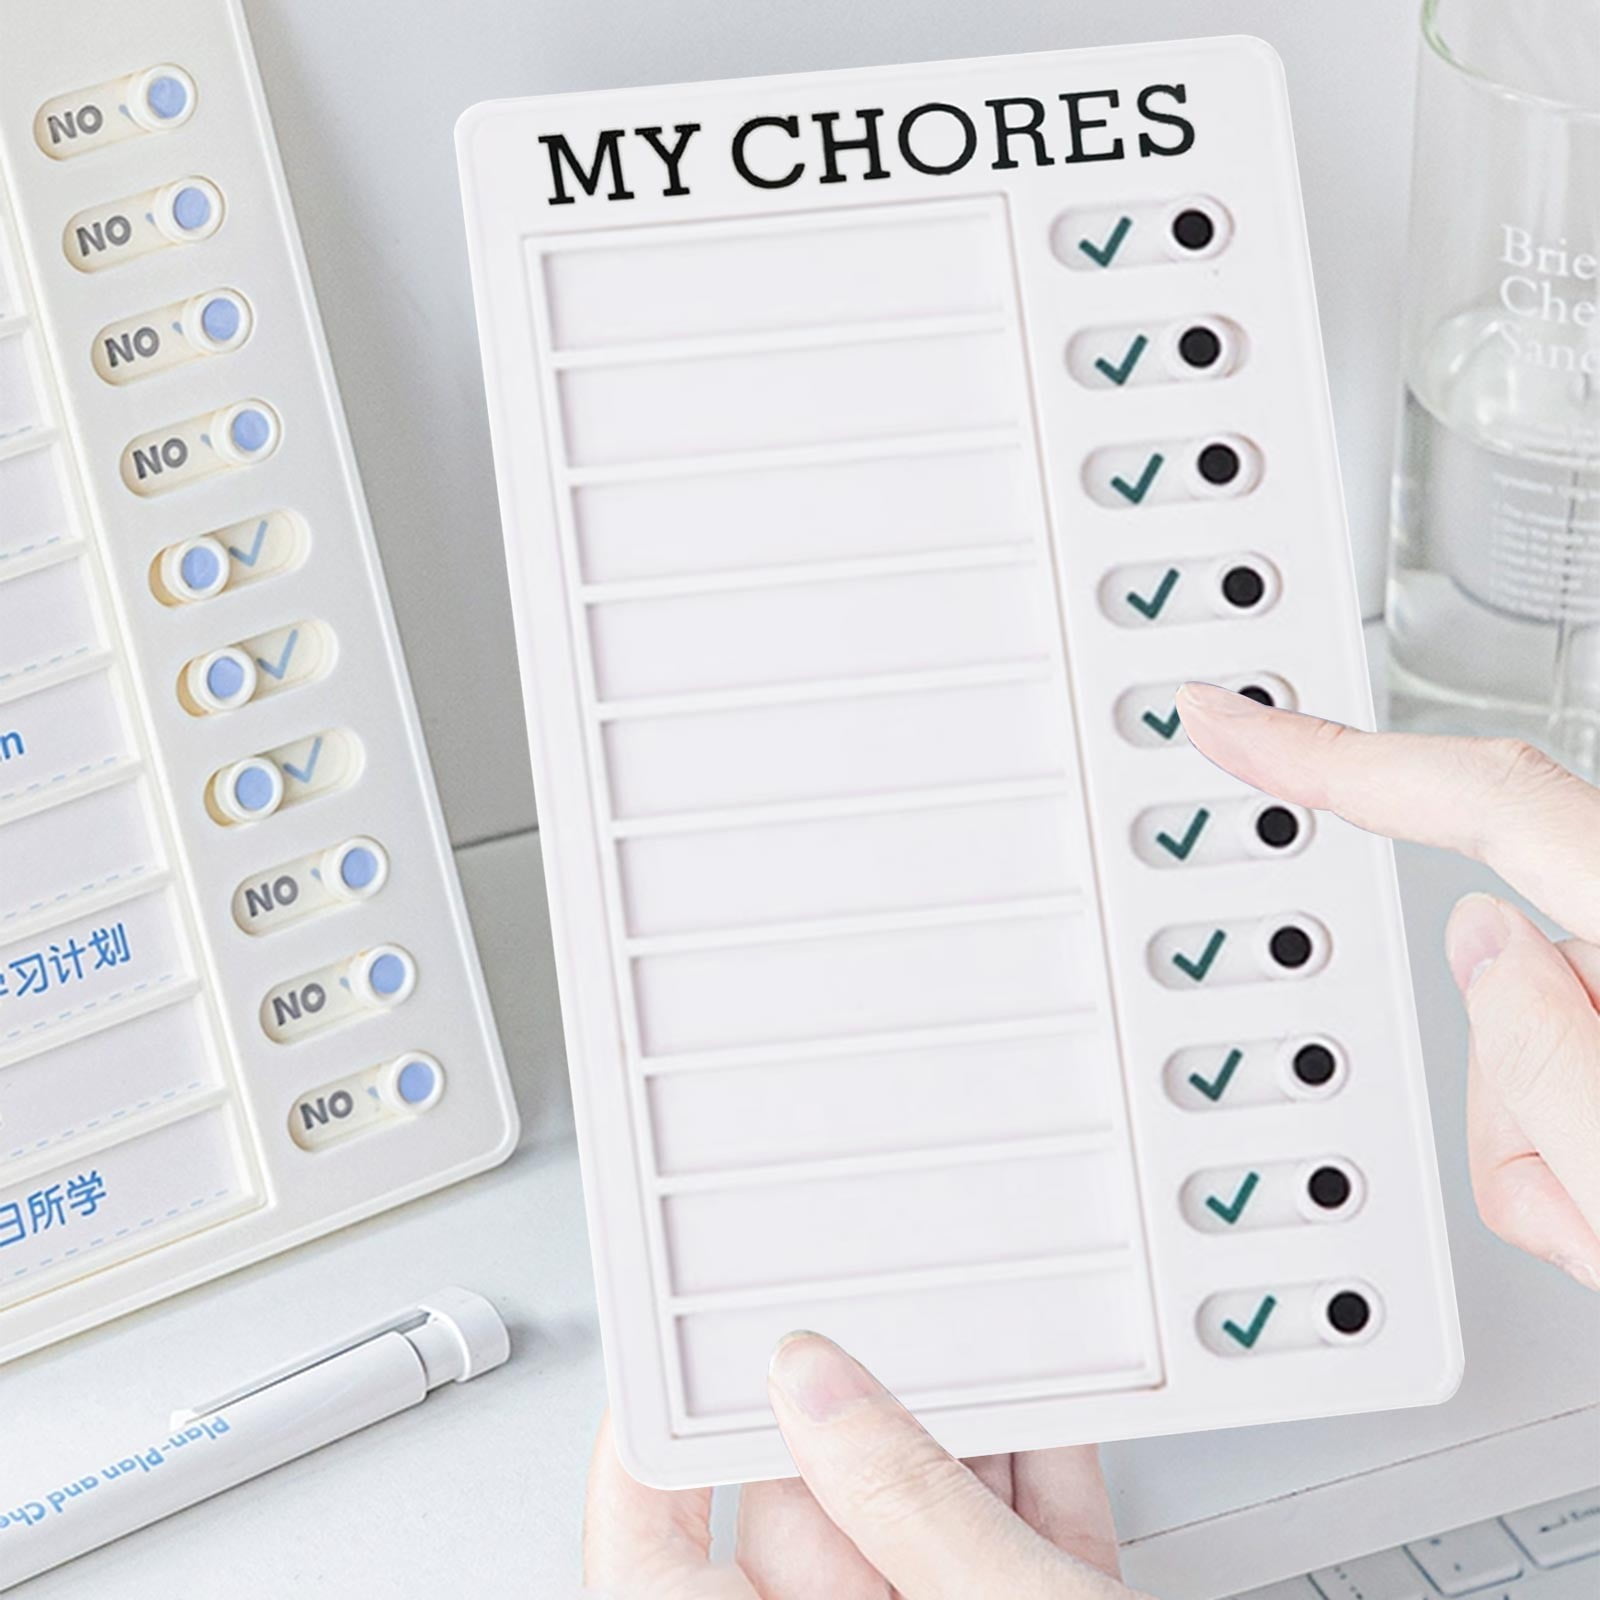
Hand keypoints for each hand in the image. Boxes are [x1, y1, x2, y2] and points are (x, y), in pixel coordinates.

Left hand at [583, 1332, 1143, 1598]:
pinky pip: (1001, 1562)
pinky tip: (1044, 1434)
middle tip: (876, 1343)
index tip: (671, 1377)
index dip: (647, 1469)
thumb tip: (818, 1389)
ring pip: (909, 1541)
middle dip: (849, 1436)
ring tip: (975, 1368)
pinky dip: (1024, 1498)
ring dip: (950, 1451)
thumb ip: (908, 1505)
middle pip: (799, 1535)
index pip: (647, 1575)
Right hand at [1178, 681, 1599, 1289]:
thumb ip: (1545, 1060)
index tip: (1234, 715)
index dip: (1330, 756)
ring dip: (1569, 1156)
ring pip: (1539, 1045)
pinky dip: (1590, 1163)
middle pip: (1508, 971)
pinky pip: (1577, 1079)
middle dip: (1525, 1102)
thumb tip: (1485, 943)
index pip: (1481, 801)